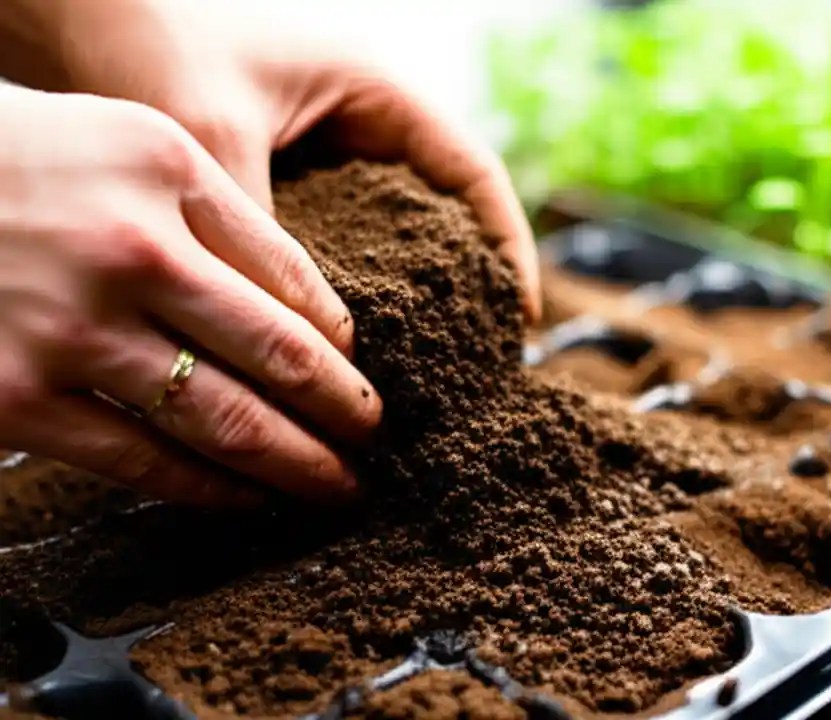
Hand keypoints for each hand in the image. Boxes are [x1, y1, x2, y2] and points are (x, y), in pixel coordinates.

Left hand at [0, 0, 540, 319]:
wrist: (70, 19)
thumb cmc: (145, 47)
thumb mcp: (213, 141)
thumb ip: (261, 233)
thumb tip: (297, 341)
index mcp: (374, 93)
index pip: (472, 173)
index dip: (506, 245)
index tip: (515, 316)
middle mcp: (360, 126)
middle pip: (444, 215)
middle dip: (464, 286)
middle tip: (477, 361)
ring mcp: (325, 157)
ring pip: (394, 238)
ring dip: (410, 299)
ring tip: (423, 370)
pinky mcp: (288, 187)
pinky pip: (341, 249)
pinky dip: (353, 297)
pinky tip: (347, 351)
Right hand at [0, 85, 380, 505]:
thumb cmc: (21, 166)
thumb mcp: (127, 146)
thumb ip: (216, 216)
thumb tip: (309, 313)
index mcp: (167, 172)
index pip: (292, 277)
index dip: (341, 340)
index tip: (358, 372)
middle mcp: (130, 248)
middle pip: (281, 356)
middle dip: (344, 412)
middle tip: (374, 443)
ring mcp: (71, 328)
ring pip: (226, 420)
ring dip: (296, 463)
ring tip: (335, 486)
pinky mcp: (17, 398)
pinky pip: (141, 460)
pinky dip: (208, 489)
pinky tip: (245, 499)